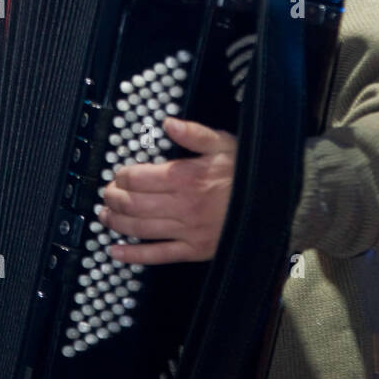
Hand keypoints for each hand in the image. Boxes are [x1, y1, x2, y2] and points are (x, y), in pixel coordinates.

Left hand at [98, 115, 236, 263]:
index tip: (118, 174)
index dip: (121, 175)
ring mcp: (187, 231)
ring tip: (105, 215)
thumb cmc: (246, 172)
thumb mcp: (222, 144)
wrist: (273, 203)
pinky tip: (115, 251)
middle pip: (133, 203)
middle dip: (113, 197)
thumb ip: (193, 133)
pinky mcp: (194, 250)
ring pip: (140, 228)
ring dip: (116, 222)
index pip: (138, 178)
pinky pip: (157, 255)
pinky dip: (133, 255)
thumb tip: (168, 123)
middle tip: (106, 193)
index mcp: (186, 177)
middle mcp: (182, 206)